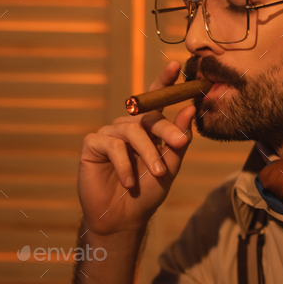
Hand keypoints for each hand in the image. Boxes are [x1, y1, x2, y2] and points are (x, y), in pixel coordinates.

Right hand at [78, 61, 195, 234]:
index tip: (177, 65)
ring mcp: (109, 133)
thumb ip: (179, 140)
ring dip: (147, 153)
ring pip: (131, 131)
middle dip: (166, 129)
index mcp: (148, 128)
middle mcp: (128, 126)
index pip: (157, 100)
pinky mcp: (92, 144)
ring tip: (157, 174)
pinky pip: (112, 145)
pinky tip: (128, 182)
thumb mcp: (169, 167)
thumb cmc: (148, 192)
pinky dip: (124, 164)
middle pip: (148, 117)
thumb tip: (189, 110)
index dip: (165, 80)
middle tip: (178, 143)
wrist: (124, 218)